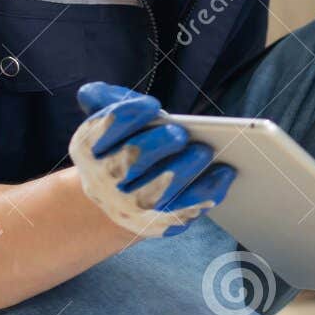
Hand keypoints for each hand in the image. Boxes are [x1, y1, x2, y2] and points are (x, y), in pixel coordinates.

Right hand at [68, 82, 236, 238]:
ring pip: (155, 193)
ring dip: (183, 171)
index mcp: (89, 148)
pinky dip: (206, 192)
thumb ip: (103, 100)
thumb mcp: (107, 121)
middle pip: (128, 163)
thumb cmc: (121, 144)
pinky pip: (183, 211)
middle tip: (180, 134)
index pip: (103, 131)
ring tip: (205, 152)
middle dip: (156, 146)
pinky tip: (225, 172)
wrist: (114, 196)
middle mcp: (104, 180)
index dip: (127, 117)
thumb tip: (93, 92)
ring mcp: (128, 205)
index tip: (152, 106)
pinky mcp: (155, 223)